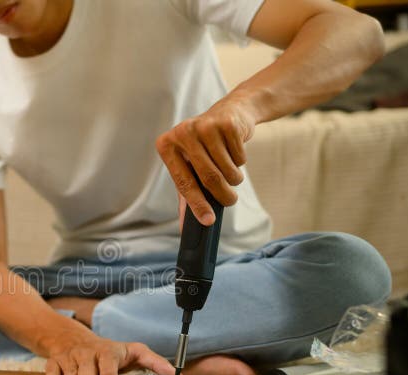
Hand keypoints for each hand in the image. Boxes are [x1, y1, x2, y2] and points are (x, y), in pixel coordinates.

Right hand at [41, 327, 175, 374]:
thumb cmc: (107, 351)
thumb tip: (174, 373)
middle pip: (87, 366)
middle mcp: (88, 354)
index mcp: (107, 352)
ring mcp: (71, 358)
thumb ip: (152, 361)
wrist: (72, 336)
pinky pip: (52, 369)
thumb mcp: (131, 351)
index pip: (109, 362)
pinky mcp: (56, 362)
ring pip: (70, 369)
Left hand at [155, 97, 256, 225]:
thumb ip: (186, 195)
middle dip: (223, 195)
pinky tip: (234, 150)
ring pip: (227, 169)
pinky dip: (241, 162)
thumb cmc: (205, 148)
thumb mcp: (190, 167)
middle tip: (230, 201)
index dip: (197, 205)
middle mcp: (182, 133)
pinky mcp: (226, 123)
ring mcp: (204, 125)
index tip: (209, 221)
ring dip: (235, 179)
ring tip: (232, 172)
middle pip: (208, 177)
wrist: (229, 113)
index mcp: (167, 145)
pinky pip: (239, 157)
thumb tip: (184, 228)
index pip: (183, 182)